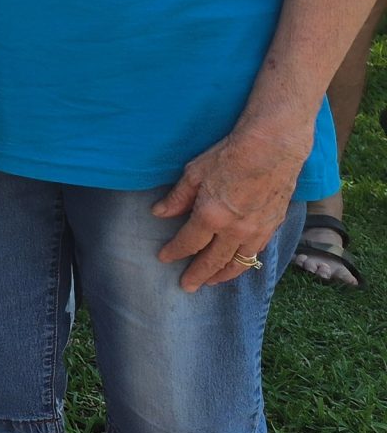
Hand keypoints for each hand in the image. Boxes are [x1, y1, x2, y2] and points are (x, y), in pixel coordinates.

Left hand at [153, 120, 306, 290]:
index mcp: (211, 216)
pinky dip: (245, 262)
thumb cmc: (230, 155)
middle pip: (213, 261)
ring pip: (239, 262)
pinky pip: (257, 252)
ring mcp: (257, 230)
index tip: (164, 257)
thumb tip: (159, 213)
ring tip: (211, 281)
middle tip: (187, 286)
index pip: (188, 242)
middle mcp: (234, 230)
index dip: (174, 252)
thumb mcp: (194, 173)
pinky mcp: (274, 225)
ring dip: (223, 275)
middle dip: (197, 275)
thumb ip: (178, 197)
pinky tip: (239, 263)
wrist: (272, 147)